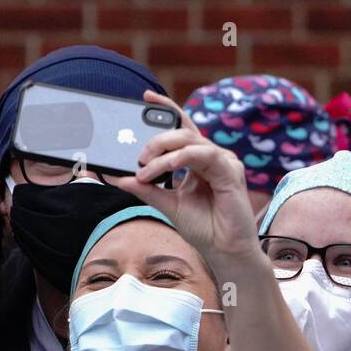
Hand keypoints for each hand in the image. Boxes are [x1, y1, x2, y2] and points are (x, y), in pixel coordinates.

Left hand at [110, 90, 257, 265]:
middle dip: (156, 138)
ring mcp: (224, 162)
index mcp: (198, 160)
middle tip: (138, 156)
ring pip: (190, 141)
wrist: (225, 252)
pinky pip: (203, 155)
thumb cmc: (203, 228)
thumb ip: (146, 189)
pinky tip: (166, 167)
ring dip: (163, 153)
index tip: (145, 98)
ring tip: (146, 167)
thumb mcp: (167, 205)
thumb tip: (120, 177)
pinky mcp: (231, 172)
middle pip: (183, 131)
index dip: (166, 109)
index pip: (181, 127)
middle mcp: (212, 156)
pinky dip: (181, 158)